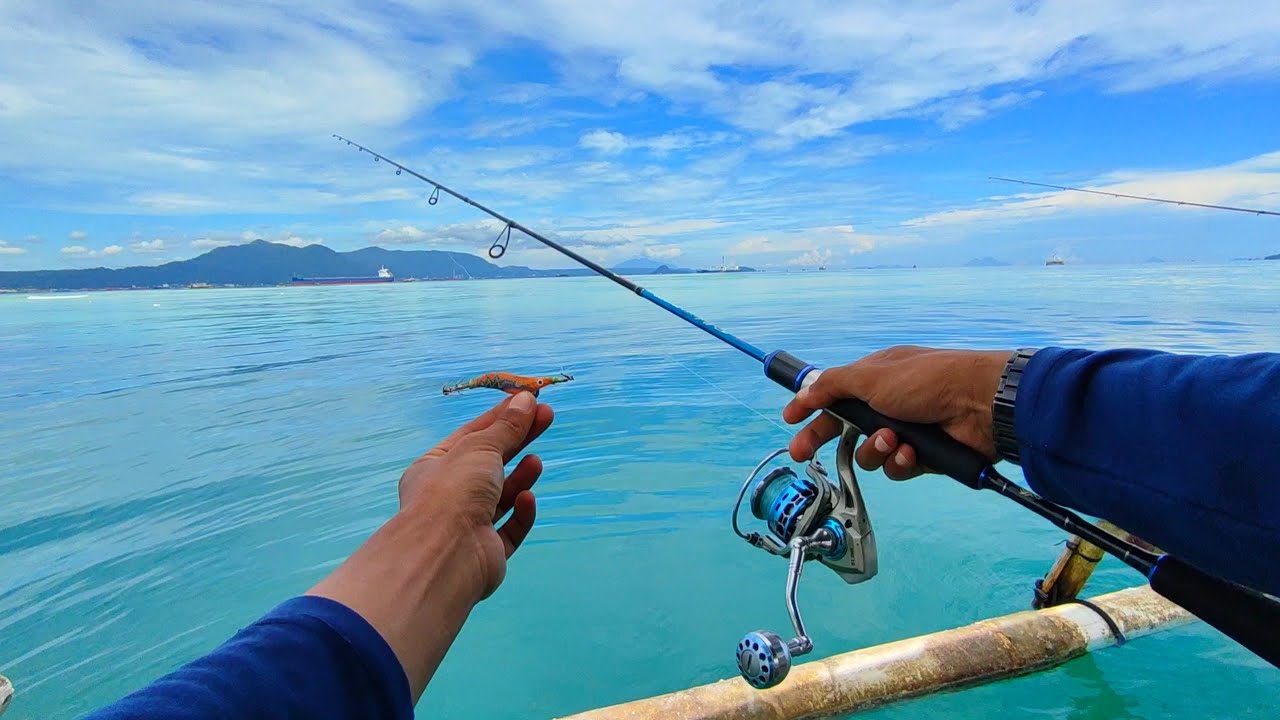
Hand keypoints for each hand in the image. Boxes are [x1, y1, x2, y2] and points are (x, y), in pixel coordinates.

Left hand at [306, 390, 555, 700]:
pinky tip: (527, 499)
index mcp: (435, 467)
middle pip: (490, 462)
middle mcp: (449, 495)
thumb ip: (507, 427)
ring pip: (500, 497)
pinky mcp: (487, 552)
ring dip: (519, 478)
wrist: (446, 555)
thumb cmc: (454, 491)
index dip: (501, 417)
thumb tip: (527, 399)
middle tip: (547, 417)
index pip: (472, 435)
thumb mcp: (481, 448)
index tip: (529, 401)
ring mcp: (467, 526)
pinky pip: (509, 529)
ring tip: (536, 461)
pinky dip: (520, 513)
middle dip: (518, 440)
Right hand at [782, 346, 1008, 479]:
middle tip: (804, 455)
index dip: (811, 408)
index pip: (834, 395)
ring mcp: (907, 430)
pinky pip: (897, 467)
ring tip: (892, 440)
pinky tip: (912, 452)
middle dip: (825, 440)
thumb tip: (805, 391)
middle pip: (846, 428)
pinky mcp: (924, 454)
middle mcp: (889, 403)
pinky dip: (902, 461)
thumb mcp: (872, 376)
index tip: (790, 420)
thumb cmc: (927, 380)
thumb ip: (833, 386)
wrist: (980, 405)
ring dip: (875, 450)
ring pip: (871, 453)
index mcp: (876, 378)